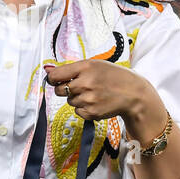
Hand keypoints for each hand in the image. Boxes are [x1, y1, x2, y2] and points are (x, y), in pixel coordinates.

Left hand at [44, 60, 165, 135]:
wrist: (133, 93)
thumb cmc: (112, 76)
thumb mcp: (94, 65)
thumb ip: (69, 69)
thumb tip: (46, 71)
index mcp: (85, 67)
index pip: (55, 76)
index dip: (54, 79)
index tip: (58, 80)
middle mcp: (85, 83)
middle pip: (59, 91)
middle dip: (66, 89)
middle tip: (81, 86)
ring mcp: (88, 99)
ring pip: (69, 102)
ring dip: (78, 98)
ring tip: (94, 93)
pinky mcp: (92, 112)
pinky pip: (77, 111)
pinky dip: (84, 108)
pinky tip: (97, 102)